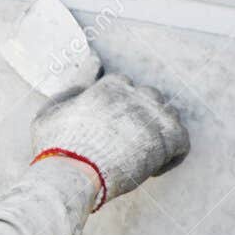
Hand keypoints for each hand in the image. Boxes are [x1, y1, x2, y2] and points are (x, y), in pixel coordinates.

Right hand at [31, 73, 189, 208]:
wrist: (71, 174)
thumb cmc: (56, 146)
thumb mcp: (53, 109)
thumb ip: (76, 83)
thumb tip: (94, 61)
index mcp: (109, 87)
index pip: (124, 85)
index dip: (118, 106)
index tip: (110, 125)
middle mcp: (135, 96)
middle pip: (150, 96)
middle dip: (141, 116)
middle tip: (128, 141)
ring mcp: (152, 117)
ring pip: (169, 116)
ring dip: (159, 132)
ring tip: (144, 152)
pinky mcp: (166, 141)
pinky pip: (182, 142)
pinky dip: (171, 156)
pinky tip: (153, 169)